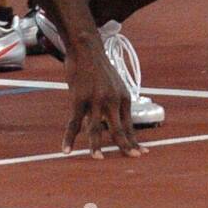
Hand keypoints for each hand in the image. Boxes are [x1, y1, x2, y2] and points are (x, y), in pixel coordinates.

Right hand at [62, 40, 143, 158]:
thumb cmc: (98, 67)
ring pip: (96, 129)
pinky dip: (69, 137)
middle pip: (119, 130)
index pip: (129, 125)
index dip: (134, 140)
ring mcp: (95, 100)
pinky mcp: (79, 99)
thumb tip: (111, 122)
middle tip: (131, 159)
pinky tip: (66, 149)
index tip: (141, 153)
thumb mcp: (113, 84)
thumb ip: (115, 103)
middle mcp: (112, 100)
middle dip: (125, 147)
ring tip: (97, 159)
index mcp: (123, 97)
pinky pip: (74, 123)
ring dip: (96, 147)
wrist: (85, 48)